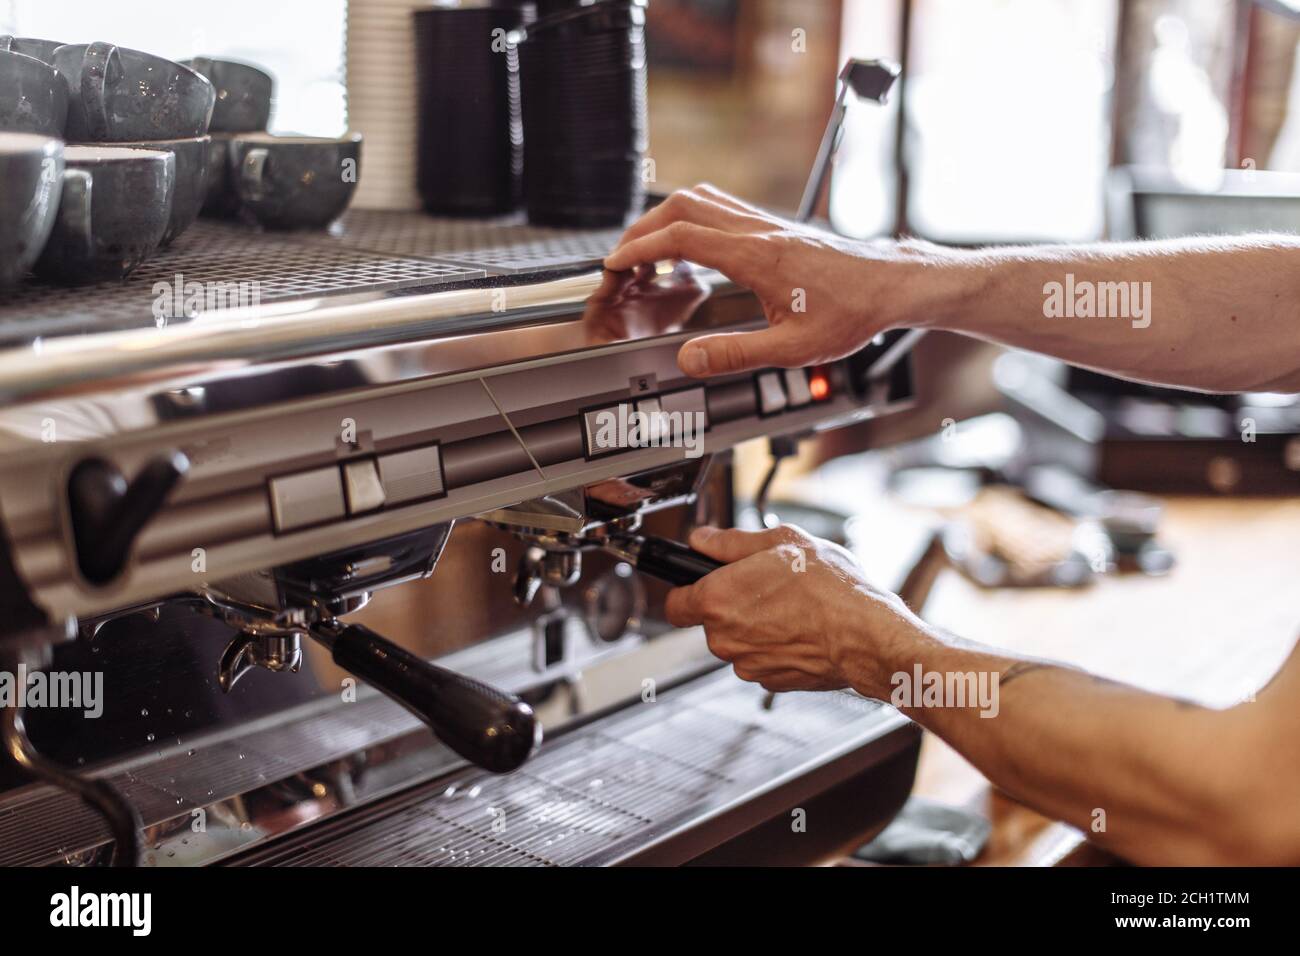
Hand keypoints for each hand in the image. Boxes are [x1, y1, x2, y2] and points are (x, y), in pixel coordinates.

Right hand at [603, 184, 965, 377]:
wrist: (889, 285)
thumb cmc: (851, 312)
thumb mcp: (793, 348)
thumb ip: (736, 355)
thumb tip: (690, 360)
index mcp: (756, 257)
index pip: (681, 238)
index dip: (640, 249)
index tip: (615, 265)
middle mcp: (758, 231)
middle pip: (683, 207)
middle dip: (643, 229)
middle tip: (623, 257)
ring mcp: (766, 224)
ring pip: (702, 200)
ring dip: (666, 218)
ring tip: (648, 248)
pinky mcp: (774, 227)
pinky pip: (721, 208)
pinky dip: (691, 219)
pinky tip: (690, 246)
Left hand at [663, 524, 929, 696]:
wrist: (867, 635)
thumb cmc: (831, 589)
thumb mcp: (781, 541)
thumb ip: (730, 542)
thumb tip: (702, 538)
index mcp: (717, 599)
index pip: (674, 603)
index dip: (685, 589)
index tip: (698, 583)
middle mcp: (724, 637)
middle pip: (711, 620)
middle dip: (732, 604)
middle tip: (766, 585)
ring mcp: (747, 664)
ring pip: (739, 641)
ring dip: (756, 626)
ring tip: (792, 606)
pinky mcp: (771, 681)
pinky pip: (762, 659)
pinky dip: (776, 646)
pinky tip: (801, 628)